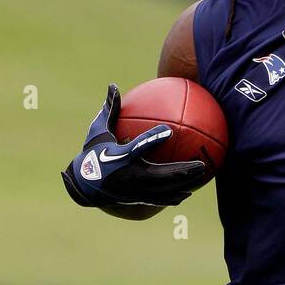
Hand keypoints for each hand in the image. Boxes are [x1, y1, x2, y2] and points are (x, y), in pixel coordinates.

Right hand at [60, 84, 210, 208]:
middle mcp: (132, 175)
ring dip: (185, 184)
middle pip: (163, 175)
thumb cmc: (92, 154)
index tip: (169, 131)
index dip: (154, 138)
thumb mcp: (98, 131)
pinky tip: (188, 193)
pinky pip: (160, 199)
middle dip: (183, 170)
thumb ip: (110, 110)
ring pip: (166, 189)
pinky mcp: (138, 199)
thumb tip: (113, 85)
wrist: (83, 185)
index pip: (139, 146)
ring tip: (202, 178)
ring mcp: (136, 190)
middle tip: (202, 164)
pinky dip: (175, 196)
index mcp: (122, 156)